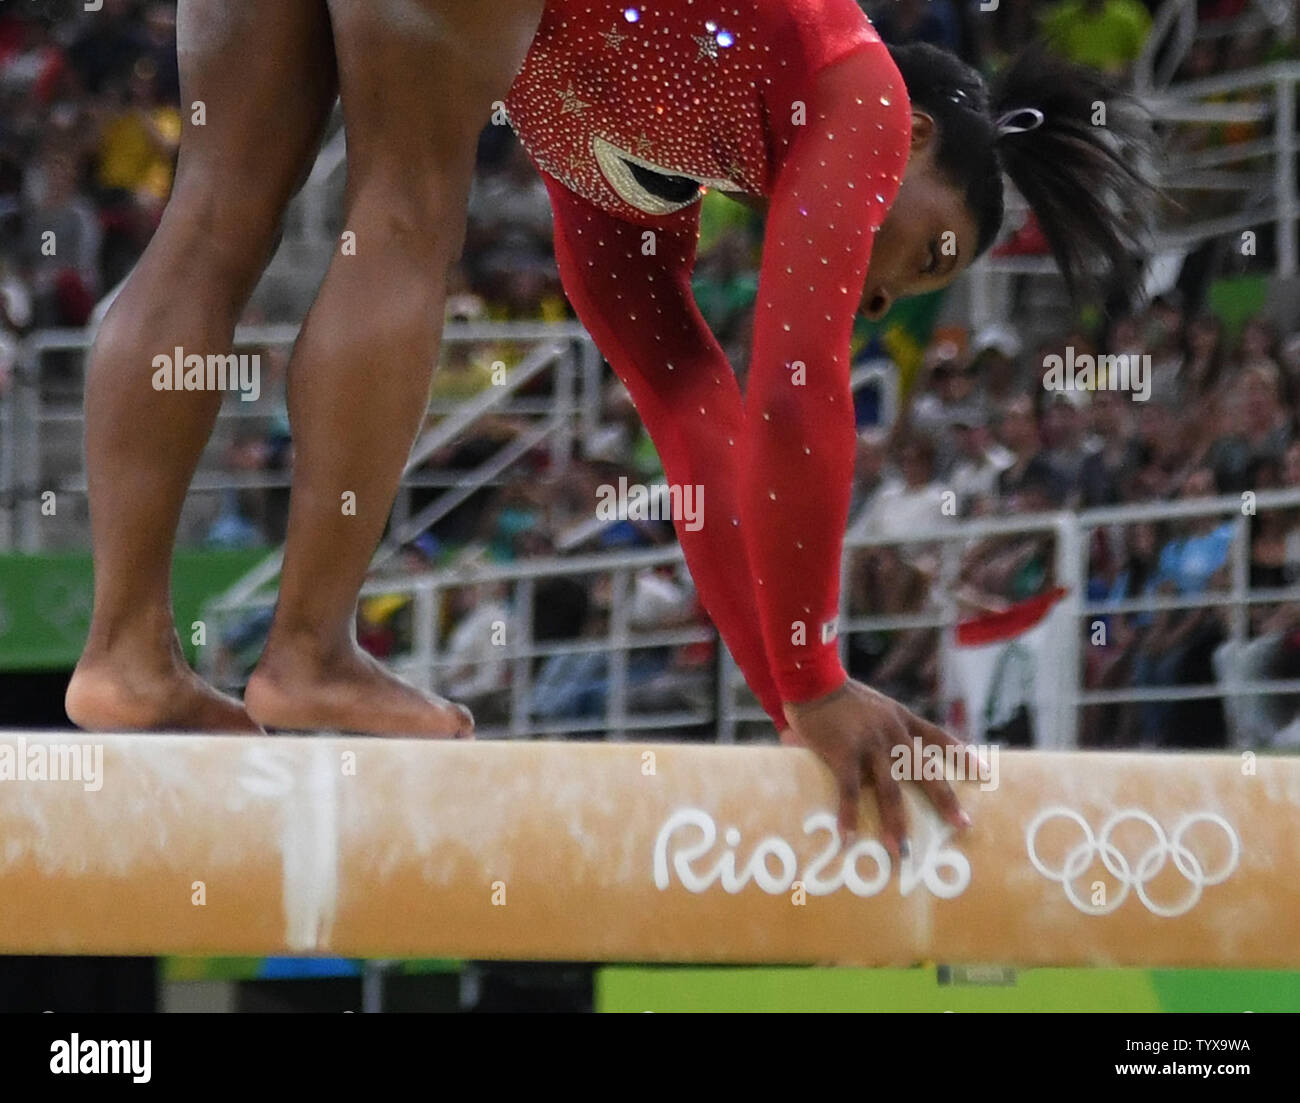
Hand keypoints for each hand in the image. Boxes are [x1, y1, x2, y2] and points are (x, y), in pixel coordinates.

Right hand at [783, 679, 971, 858]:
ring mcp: (870, 744)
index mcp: (900, 718)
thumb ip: (873, 727)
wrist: (812, 678)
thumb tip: (860, 753)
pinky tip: (847, 836)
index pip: (938, 736)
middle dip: (945, 801)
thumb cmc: (836, 693)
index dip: (961, 754)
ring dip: (895, 822)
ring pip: (889, 790)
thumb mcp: (871, 704)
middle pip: (924, 771)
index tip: (984, 771)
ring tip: (898, 849)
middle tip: (962, 825)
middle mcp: (892, 733)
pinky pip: (850, 790)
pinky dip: (848, 814)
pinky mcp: (844, 753)